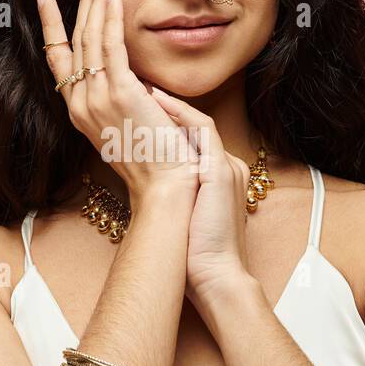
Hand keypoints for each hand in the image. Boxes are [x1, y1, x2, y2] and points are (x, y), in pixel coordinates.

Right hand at [36, 0, 200, 207]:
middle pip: (74, 38)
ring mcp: (97, 98)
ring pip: (90, 36)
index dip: (52, 22)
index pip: (57, 56)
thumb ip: (122, 102)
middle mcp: (80, 103)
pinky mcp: (120, 93)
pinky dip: (111, 16)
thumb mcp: (127, 128)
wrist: (165, 189)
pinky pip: (111, 45)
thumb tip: (135, 84)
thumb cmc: (154, 164)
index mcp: (79, 111)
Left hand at [145, 87, 252, 314]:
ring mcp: (227, 167)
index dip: (167, 122)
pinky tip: (155, 102)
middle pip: (195, 127)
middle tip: (137, 88)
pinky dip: (179, 113)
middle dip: (166, 107)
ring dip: (170, 103)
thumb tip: (145, 195)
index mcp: (219, 179)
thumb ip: (174, 200)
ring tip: (143, 87)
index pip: (193, 141)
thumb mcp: (184, 220)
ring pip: (198, 123)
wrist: (217, 278)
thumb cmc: (196, 258)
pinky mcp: (221, 171)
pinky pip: (201, 130)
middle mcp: (226, 168)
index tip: (140, 110)